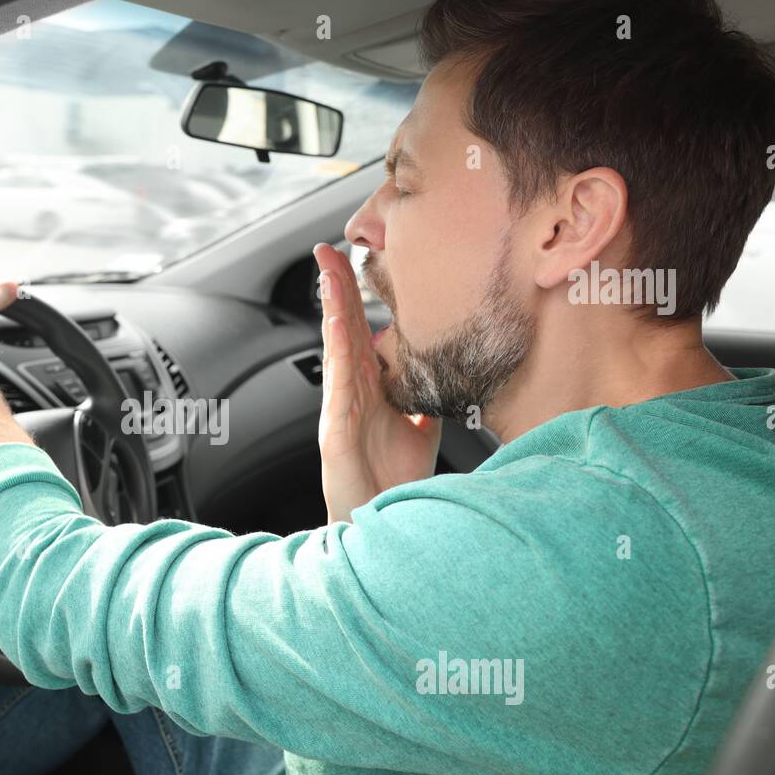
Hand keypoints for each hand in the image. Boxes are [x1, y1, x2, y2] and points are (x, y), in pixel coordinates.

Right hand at [314, 243, 440, 522]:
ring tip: (328, 269)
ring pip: (335, 346)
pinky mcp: (334, 429)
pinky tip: (336, 321)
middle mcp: (352, 393)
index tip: (362, 261)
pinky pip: (337, 381)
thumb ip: (426, 399)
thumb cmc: (394, 483)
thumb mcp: (421, 430)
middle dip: (338, 289)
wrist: (379, 526)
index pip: (363, 333)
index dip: (360, 298)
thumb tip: (446, 373)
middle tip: (331, 248)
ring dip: (331, 306)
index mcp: (371, 391)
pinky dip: (336, 349)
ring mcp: (340, 408)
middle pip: (343, 329)